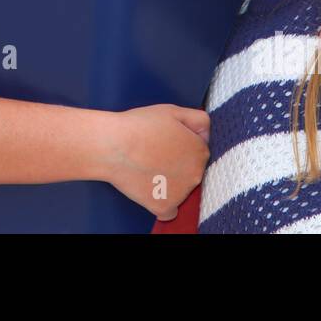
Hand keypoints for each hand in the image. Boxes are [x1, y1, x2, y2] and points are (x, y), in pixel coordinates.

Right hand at [103, 105, 209, 219]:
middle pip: (190, 171)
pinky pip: (168, 210)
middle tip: (154, 153)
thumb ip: (199, 120)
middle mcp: (196, 175)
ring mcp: (181, 194)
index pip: (197, 150)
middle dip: (177, 163)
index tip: (164, 140)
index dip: (180, 143)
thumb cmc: (140, 125)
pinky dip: (161, 203)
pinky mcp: (163, 207)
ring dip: (169, 182)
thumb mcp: (174, 111)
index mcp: (200, 152)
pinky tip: (149, 188)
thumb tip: (207, 134)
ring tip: (147, 167)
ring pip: (180, 190)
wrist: (113, 146)